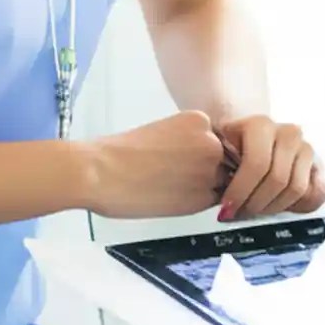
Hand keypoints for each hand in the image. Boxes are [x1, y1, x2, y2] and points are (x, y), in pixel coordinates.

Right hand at [86, 111, 228, 218]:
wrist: (100, 172)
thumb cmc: (119, 153)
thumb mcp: (162, 132)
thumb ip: (188, 143)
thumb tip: (198, 162)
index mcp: (199, 120)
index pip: (217, 141)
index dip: (201, 155)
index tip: (181, 161)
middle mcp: (211, 143)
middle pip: (225, 161)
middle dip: (207, 172)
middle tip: (176, 177)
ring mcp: (210, 171)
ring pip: (222, 184)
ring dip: (204, 189)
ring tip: (172, 189)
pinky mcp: (202, 199)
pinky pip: (211, 203)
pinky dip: (196, 204)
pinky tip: (172, 199)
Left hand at [216, 116, 324, 220]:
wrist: (249, 141)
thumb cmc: (229, 147)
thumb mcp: (217, 148)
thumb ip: (217, 163)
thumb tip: (222, 193)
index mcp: (261, 125)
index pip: (257, 164)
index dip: (241, 190)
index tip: (227, 208)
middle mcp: (288, 133)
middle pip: (277, 179)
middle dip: (256, 203)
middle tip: (240, 213)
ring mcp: (306, 148)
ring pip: (296, 189)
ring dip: (273, 207)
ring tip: (255, 211)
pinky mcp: (318, 165)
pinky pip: (316, 193)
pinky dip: (299, 206)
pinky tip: (279, 208)